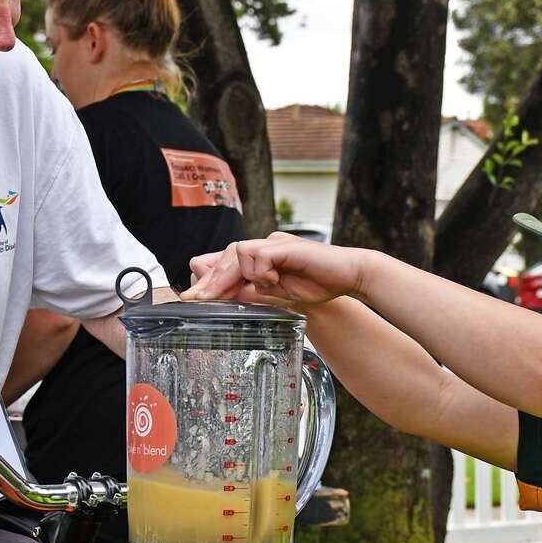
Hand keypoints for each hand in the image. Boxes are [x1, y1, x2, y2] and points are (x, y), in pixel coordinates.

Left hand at [186, 234, 368, 307]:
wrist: (348, 277)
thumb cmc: (317, 286)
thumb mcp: (276, 297)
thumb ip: (251, 294)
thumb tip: (222, 298)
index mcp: (260, 258)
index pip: (226, 263)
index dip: (208, 279)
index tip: (193, 298)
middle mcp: (264, 246)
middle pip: (226, 256)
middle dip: (210, 280)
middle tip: (196, 299)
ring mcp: (274, 243)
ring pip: (238, 252)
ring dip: (233, 275)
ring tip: (228, 295)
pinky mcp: (285, 245)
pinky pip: (259, 254)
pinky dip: (260, 270)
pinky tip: (271, 282)